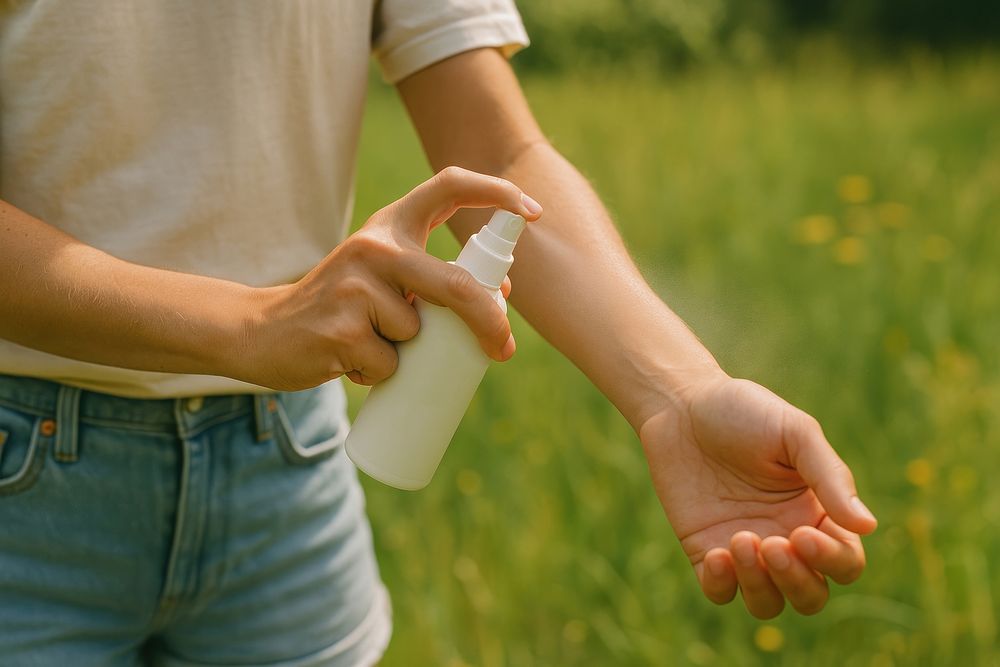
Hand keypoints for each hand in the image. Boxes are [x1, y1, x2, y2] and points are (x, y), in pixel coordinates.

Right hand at [239, 167, 540, 389]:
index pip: (449, 186)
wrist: (263, 333)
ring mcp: (354, 286)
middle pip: (456, 285)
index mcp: (389, 226)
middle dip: (490, 321)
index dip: (497, 192)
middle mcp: (373, 245)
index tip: (533, 213)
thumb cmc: (342, 310)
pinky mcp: (340, 329)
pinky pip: (390, 364)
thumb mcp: (384, 278)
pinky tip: (349, 362)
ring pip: (419, 334)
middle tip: (503, 349)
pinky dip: (381, 376)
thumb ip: (432, 278)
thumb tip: (504, 294)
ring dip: (408, 356)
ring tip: (371, 345)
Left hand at [638, 373, 877, 617]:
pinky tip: (716, 555)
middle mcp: (786, 538)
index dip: (832, 561)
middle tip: (772, 545)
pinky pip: (719, 593)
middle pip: (811, 596)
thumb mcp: (794, 433)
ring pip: (768, 603)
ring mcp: (745, 549)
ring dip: (760, 586)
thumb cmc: (745, 412)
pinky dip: (722, 586)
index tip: (802, 534)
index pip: (845, 562)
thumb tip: (868, 527)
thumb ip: (830, 478)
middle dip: (797, 582)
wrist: (682, 406)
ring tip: (740, 541)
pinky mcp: (705, 550)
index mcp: (818, 513)